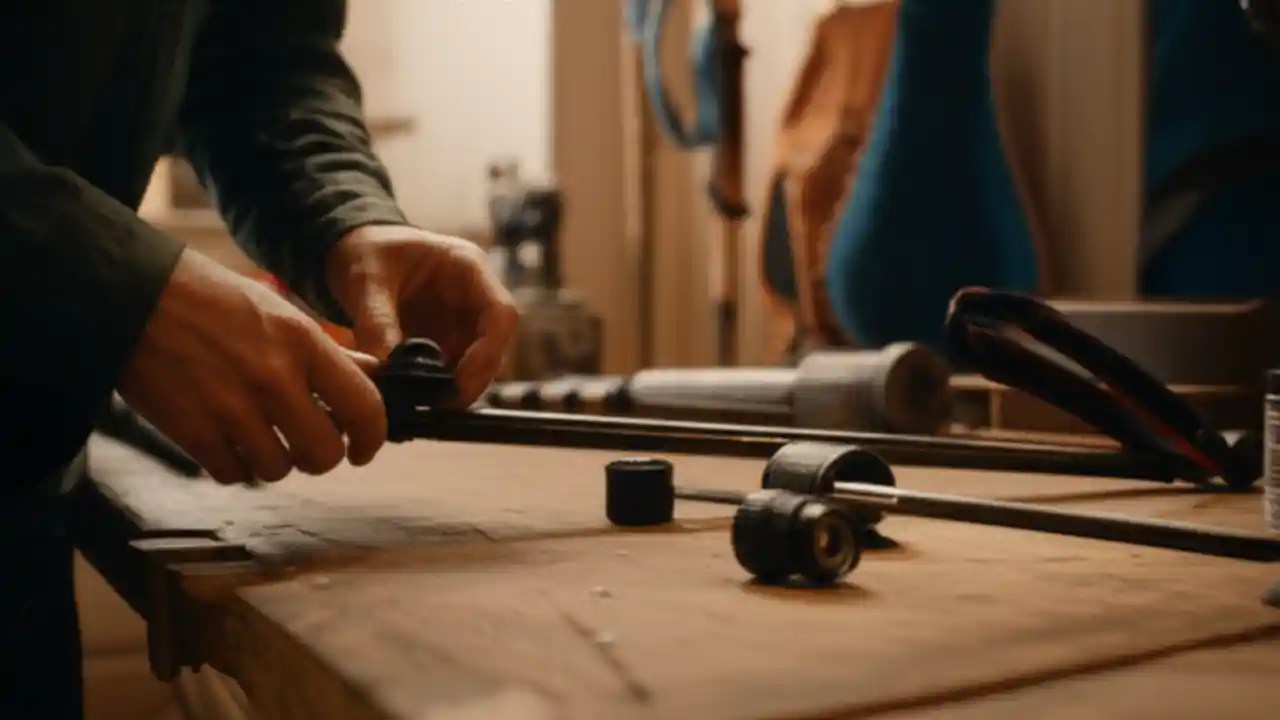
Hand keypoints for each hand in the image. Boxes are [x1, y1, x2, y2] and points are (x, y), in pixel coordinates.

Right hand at [117, 248, 386, 484]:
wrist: (132, 295)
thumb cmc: (210, 299)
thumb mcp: (280, 313)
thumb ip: (328, 352)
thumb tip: (373, 375)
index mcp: (303, 342)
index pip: (364, 407)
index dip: (373, 438)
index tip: (364, 449)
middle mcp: (274, 378)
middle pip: (325, 453)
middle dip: (322, 456)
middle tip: (309, 445)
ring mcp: (232, 408)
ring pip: (279, 469)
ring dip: (276, 461)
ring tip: (262, 438)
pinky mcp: (193, 431)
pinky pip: (234, 474)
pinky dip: (236, 466)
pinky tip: (230, 442)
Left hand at [325, 224, 517, 405]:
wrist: (351, 248)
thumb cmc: (365, 250)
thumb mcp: (366, 280)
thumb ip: (377, 322)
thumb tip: (385, 371)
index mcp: (468, 269)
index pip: (502, 314)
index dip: (488, 353)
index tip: (458, 383)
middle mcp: (474, 297)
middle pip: (494, 347)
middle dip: (471, 380)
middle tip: (436, 407)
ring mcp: (462, 321)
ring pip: (476, 365)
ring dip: (453, 388)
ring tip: (419, 406)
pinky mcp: (445, 341)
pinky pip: (450, 371)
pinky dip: (435, 388)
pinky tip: (412, 400)